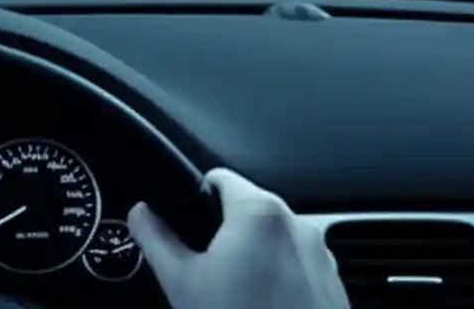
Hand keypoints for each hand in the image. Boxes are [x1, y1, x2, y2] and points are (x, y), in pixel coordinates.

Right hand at [128, 168, 348, 308]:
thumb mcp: (182, 283)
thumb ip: (156, 239)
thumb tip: (140, 215)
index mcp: (259, 212)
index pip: (218, 178)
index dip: (195, 199)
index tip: (186, 228)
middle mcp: (297, 225)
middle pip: (247, 209)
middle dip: (224, 234)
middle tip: (206, 273)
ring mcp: (321, 255)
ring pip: (273, 240)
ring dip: (253, 257)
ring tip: (236, 298)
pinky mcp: (333, 283)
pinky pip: (297, 266)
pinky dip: (279, 278)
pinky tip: (262, 308)